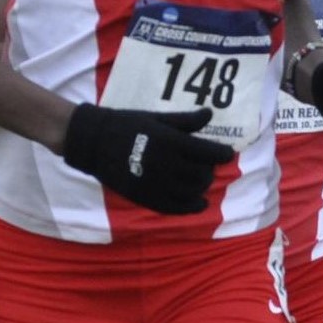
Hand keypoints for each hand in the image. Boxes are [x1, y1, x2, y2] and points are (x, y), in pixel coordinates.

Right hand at [63, 104, 231, 214]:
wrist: (94, 142)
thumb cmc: (128, 124)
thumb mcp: (158, 118)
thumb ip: (186, 120)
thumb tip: (210, 114)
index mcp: (171, 141)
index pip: (208, 153)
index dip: (222, 154)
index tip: (227, 153)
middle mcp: (166, 164)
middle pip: (202, 174)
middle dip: (209, 169)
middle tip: (207, 164)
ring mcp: (156, 184)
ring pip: (192, 192)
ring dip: (201, 187)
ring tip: (200, 180)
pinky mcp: (146, 198)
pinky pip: (175, 208)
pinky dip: (192, 207)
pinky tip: (200, 203)